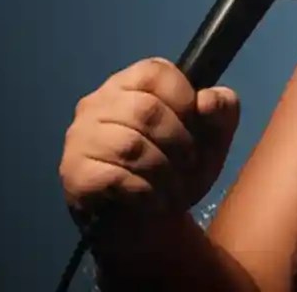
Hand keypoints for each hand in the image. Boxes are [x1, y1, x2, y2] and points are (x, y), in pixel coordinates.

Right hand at [59, 57, 240, 226]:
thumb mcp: (213, 137)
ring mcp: (81, 136)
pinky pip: (113, 176)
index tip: (194, 127)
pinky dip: (144, 192)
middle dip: (179, 144)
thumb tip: (206, 100)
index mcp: (131, 83)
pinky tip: (151, 200)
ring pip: (130, 144)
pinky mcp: (74, 171)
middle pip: (146, 110)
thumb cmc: (178, 168)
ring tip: (172, 187)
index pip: (155, 71)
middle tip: (188, 165)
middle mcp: (99, 102)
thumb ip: (222, 108)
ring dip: (163, 172)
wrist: (150, 224)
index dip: (184, 99)